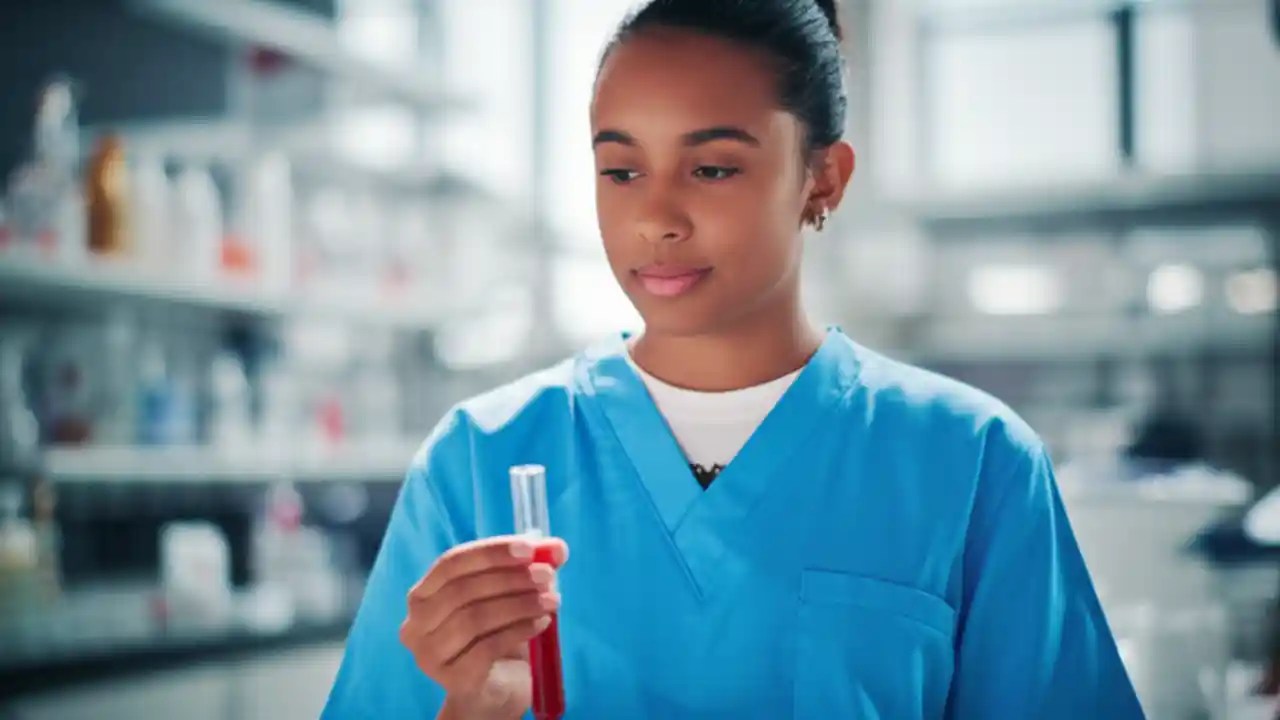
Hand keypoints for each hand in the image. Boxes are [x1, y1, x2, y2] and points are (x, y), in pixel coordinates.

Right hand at [400, 535, 567, 719]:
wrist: (495, 691)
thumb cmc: (495, 636)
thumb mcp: (510, 595)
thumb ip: (528, 567)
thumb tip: (557, 548)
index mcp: (422, 595)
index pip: (451, 563)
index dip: (490, 552)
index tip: (529, 549)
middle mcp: (416, 624)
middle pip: (463, 590)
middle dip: (510, 578)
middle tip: (547, 575)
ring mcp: (430, 655)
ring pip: (475, 618)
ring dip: (519, 604)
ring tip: (551, 601)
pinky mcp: (452, 679)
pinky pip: (486, 648)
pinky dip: (518, 630)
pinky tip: (541, 623)